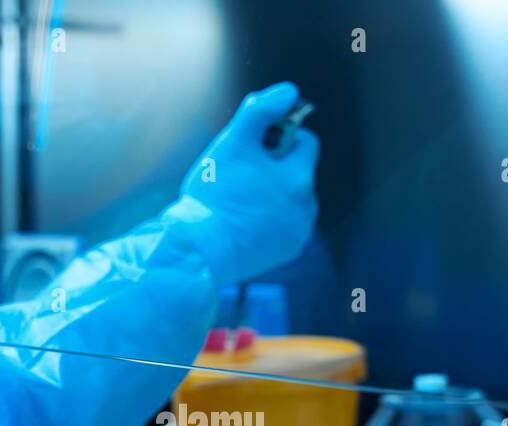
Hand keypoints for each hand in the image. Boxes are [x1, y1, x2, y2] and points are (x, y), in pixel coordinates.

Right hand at [164, 82, 317, 283]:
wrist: (200, 249)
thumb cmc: (215, 193)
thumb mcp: (234, 142)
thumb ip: (261, 111)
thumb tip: (289, 92)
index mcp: (299, 177)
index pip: (305, 142)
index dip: (279, 138)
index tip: (254, 149)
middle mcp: (308, 207)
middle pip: (297, 172)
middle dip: (275, 169)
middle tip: (242, 176)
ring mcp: (299, 232)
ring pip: (292, 200)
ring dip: (273, 195)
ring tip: (242, 201)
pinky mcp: (288, 251)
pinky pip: (285, 225)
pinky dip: (270, 221)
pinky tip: (245, 222)